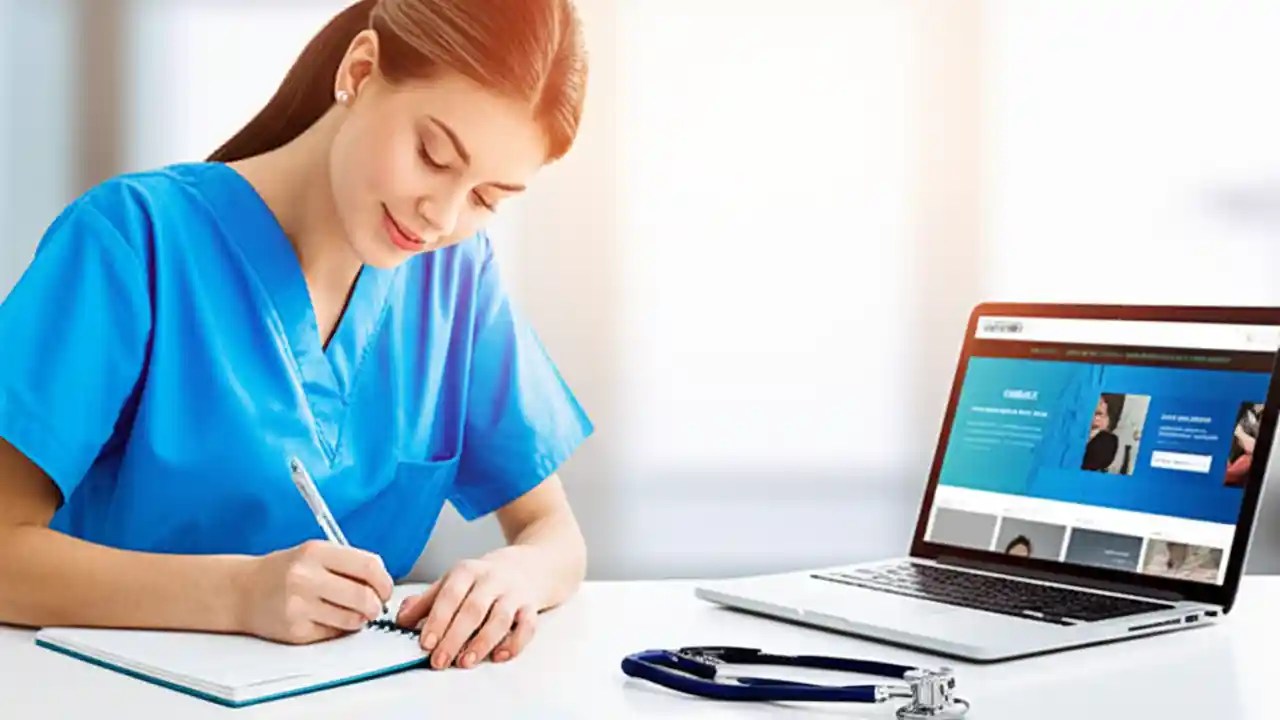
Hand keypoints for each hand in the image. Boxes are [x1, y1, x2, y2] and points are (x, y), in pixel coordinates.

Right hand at [235, 540, 393, 644]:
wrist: (242, 591)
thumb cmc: (284, 571)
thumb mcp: (314, 553)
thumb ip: (349, 564)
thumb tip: (383, 584)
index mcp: (315, 552)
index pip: (369, 567)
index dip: (384, 582)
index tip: (385, 589)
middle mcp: (306, 577)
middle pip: (364, 597)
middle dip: (376, 605)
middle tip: (374, 606)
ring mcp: (299, 606)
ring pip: (352, 620)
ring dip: (359, 619)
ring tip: (348, 611)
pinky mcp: (295, 631)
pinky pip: (334, 633)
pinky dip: (337, 628)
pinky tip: (325, 618)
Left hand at [396, 554, 540, 668]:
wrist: (531, 564)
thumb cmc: (485, 578)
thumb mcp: (455, 581)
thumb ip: (427, 601)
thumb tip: (402, 620)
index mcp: (467, 571)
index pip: (450, 595)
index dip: (438, 620)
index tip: (426, 643)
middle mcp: (491, 580)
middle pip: (473, 609)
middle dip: (454, 637)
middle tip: (440, 661)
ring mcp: (514, 593)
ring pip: (500, 618)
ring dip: (482, 642)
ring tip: (466, 662)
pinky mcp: (531, 607)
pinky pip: (527, 625)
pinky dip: (515, 642)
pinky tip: (499, 655)